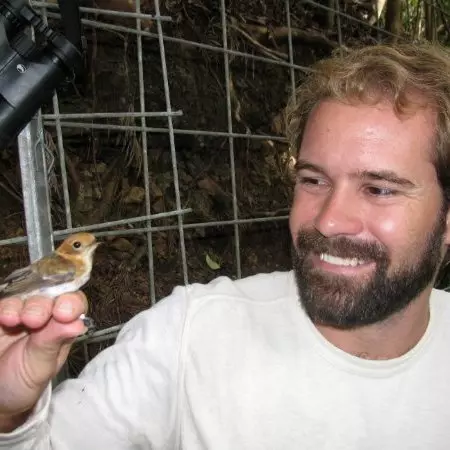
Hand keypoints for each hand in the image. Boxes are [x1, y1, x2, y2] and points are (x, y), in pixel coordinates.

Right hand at [0, 292, 87, 430]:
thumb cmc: (23, 381)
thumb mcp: (41, 366)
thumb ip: (54, 342)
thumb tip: (77, 323)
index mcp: (63, 325)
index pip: (74, 304)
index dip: (72, 304)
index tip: (64, 313)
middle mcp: (45, 315)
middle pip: (49, 297)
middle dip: (43, 306)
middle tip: (34, 320)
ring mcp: (22, 313)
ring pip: (26, 298)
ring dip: (21, 306)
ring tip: (13, 320)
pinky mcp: (1, 315)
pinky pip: (4, 304)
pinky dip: (5, 307)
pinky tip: (5, 317)